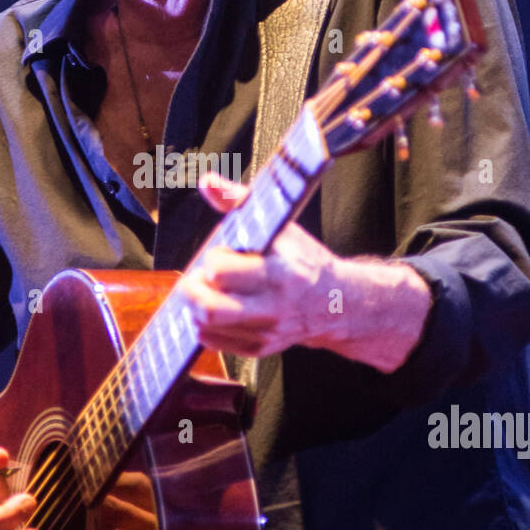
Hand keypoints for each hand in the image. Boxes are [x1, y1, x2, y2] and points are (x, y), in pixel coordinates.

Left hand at [179, 172, 431, 371]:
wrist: (337, 303)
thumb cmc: (303, 259)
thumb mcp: (280, 226)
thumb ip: (239, 201)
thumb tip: (207, 181)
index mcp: (281, 271)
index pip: (224, 272)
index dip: (213, 260)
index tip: (219, 254)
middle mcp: (275, 306)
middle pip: (210, 309)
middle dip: (192, 290)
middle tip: (196, 278)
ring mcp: (267, 331)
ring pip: (208, 327)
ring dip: (194, 307)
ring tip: (204, 291)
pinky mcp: (260, 348)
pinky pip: (215, 342)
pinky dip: (204, 325)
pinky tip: (215, 307)